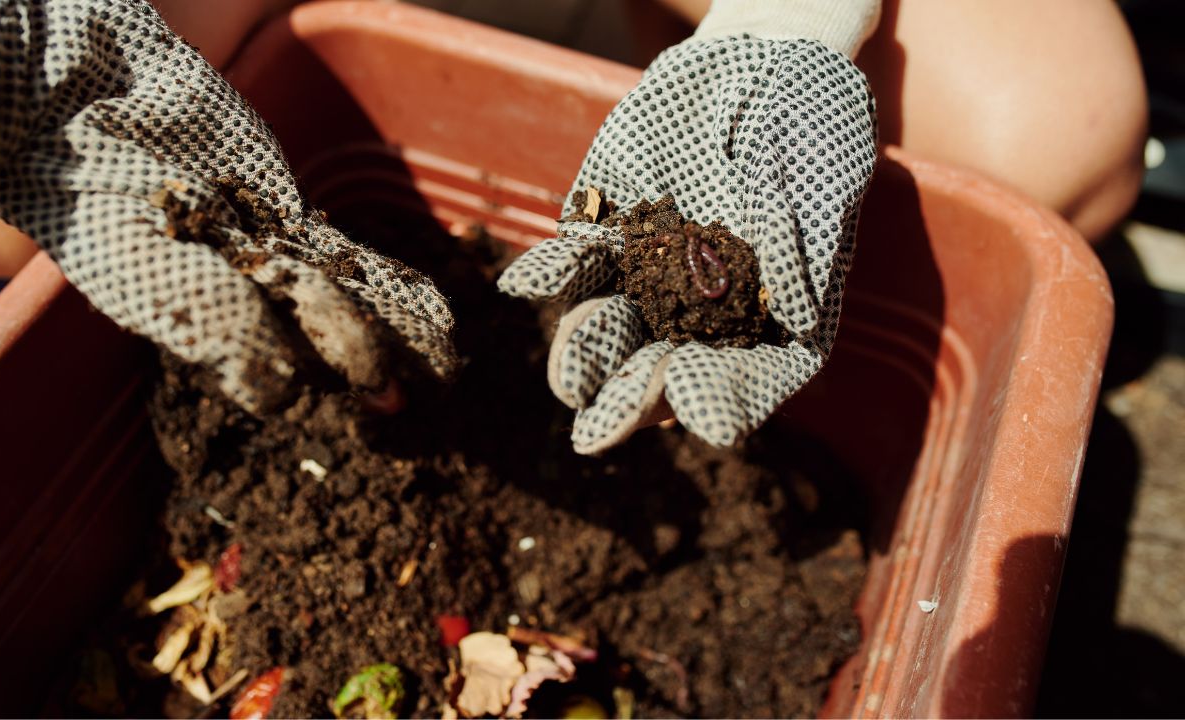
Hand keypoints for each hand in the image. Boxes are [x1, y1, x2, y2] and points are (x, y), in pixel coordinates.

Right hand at [0, 0, 455, 410]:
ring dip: (377, 342)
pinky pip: (345, 261)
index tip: (281, 382)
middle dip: (332, 366)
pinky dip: (394, 293)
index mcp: (122, 267)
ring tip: (431, 383)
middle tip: (385, 405)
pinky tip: (441, 333)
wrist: (60, 59)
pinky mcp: (280, 215)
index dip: (242, 352)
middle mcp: (192, 274)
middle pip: (278, 331)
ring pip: (325, 304)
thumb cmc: (2, 91)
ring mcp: (244, 247)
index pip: (196, 321)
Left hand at [499, 33, 875, 453]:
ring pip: (613, 325)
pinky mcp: (602, 235)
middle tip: (596, 433)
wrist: (755, 59)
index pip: (751, 377)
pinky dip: (550, 272)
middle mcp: (706, 311)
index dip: (720, 396)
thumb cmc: (808, 119)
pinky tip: (524, 283)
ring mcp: (648, 277)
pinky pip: (573, 261)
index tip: (688, 404)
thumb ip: (804, 243)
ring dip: (587, 348)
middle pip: (669, 368)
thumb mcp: (822, 173)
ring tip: (567, 373)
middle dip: (631, 399)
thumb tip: (799, 317)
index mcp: (773, 317)